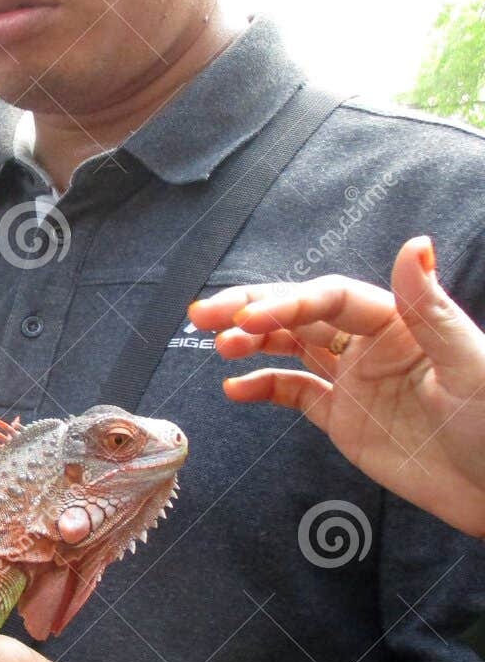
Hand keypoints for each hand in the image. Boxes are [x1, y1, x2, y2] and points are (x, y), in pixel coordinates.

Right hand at [189, 236, 484, 535]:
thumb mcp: (471, 366)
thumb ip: (433, 310)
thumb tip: (415, 244)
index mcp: (400, 322)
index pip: (332, 299)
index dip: (288, 303)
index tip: (249, 318)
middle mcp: (371, 343)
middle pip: (301, 314)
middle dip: (251, 310)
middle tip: (203, 315)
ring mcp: (354, 380)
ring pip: (291, 347)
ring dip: (252, 342)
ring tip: (216, 345)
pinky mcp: (343, 418)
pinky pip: (295, 393)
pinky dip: (263, 387)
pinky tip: (234, 388)